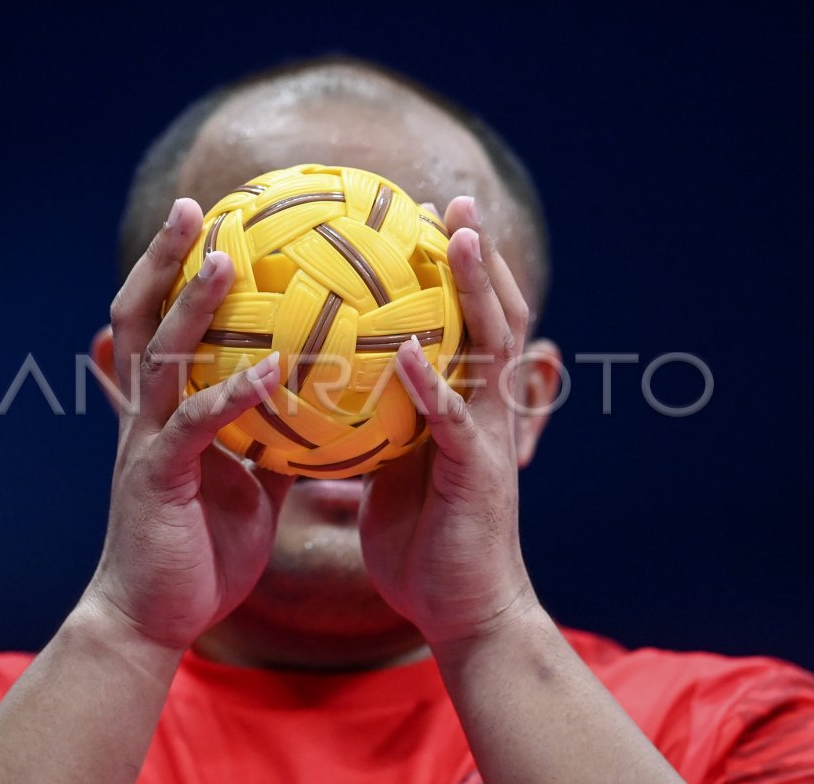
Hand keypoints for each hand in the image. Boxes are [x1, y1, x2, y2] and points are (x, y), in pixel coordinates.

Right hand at [81, 198, 293, 651]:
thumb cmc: (202, 551)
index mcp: (164, 410)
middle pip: (142, 315)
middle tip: (195, 207)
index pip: (164, 323)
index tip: (210, 221)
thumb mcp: (249, 485)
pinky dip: (227, 394)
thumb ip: (272, 441)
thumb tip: (322, 413)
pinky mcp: (155, 479)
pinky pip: (193, 426)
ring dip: (191, 305)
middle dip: (163, 258)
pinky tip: (268, 371)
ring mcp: (144, 442)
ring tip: (223, 258)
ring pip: (159, 355)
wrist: (155, 618)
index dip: (177, 271)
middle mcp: (145, 414)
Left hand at [359, 197, 540, 646]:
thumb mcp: (389, 470)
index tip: (424, 218)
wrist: (461, 612)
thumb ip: (373, 426)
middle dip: (478, 255)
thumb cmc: (422, 542)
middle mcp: (486, 410)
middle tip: (453, 200)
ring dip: (476, 291)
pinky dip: (435, 387)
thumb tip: (321, 391)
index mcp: (465, 405)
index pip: (467, 321)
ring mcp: (489, 440)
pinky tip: (409, 355)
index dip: (455, 270)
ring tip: (456, 238)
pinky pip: (455, 425)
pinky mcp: (480, 478)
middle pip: (493, 315)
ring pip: (492, 350)